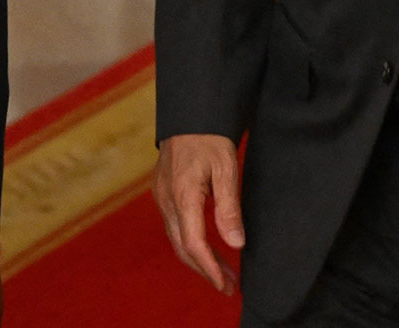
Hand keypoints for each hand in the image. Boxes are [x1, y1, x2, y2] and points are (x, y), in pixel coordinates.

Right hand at [153, 132, 244, 292]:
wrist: (190, 112)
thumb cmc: (210, 136)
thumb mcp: (227, 168)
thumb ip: (229, 207)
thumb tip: (236, 243)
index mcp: (183, 195)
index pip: (194, 244)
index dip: (210, 267)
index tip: (226, 283)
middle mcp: (167, 201)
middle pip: (183, 248)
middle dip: (206, 270)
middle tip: (228, 285)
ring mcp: (162, 197)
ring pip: (177, 239)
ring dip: (198, 258)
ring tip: (222, 272)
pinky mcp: (163, 193)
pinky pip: (174, 226)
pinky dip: (190, 243)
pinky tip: (205, 247)